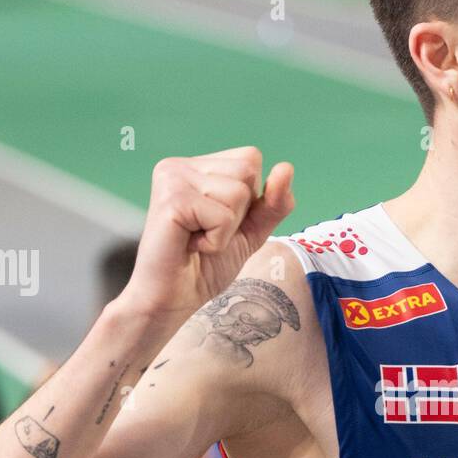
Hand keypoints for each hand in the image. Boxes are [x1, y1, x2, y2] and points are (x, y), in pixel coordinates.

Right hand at [121, 147, 294, 322]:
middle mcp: (179, 165)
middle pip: (247, 170)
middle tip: (206, 232)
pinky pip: (224, 216)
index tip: (218, 222)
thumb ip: (273, 202)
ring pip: (239, 192)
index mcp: (195, 165)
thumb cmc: (205, 266)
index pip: (250, 158)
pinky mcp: (172, 201)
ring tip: (198, 239)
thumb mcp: (251, 230)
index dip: (250, 199)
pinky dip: (217, 241)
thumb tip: (286, 168)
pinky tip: (192, 246)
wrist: (171, 300)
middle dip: (240, 212)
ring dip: (228, 228)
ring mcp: (171, 179)